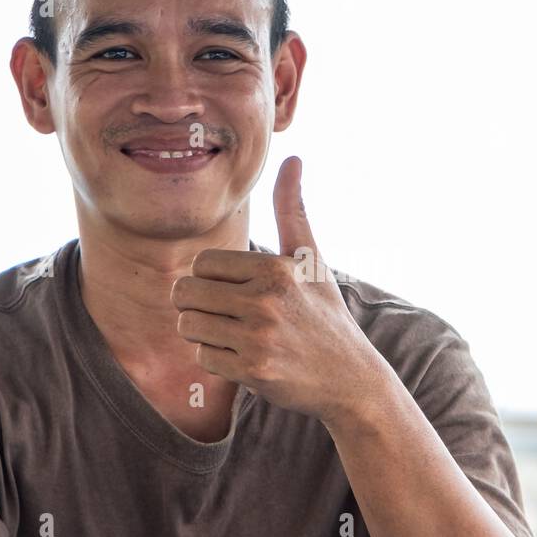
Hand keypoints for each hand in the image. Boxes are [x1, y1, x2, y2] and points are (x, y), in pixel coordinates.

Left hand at [170, 156, 386, 420]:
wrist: (351, 379)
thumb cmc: (324, 314)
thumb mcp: (311, 259)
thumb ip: (293, 210)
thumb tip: (293, 158)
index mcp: (274, 268)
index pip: (202, 264)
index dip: (211, 279)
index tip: (236, 291)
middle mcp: (266, 300)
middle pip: (186, 294)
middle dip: (199, 305)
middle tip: (229, 315)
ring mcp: (259, 337)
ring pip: (189, 326)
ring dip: (206, 334)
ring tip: (237, 336)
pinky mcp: (254, 371)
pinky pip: (204, 358)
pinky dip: (218, 361)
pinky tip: (247, 359)